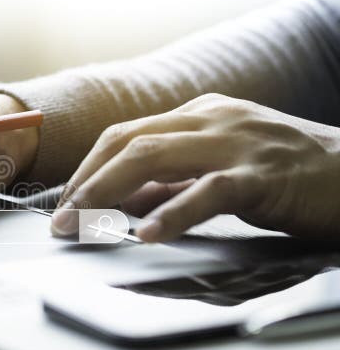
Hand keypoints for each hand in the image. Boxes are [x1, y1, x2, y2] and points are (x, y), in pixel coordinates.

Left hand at [51, 93, 339, 241]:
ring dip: (107, 192)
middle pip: (127, 142)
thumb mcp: (219, 170)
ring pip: (154, 156)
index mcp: (199, 115)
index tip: (64, 203)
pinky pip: (210, 190)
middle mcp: (211, 118)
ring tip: (82, 225)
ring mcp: (237, 141)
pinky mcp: (264, 173)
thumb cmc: (289, 176)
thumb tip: (120, 201)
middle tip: (60, 221)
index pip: (124, 136)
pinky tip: (150, 234)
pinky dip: (175, 211)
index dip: (87, 169)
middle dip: (85, 181)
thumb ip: (172, 181)